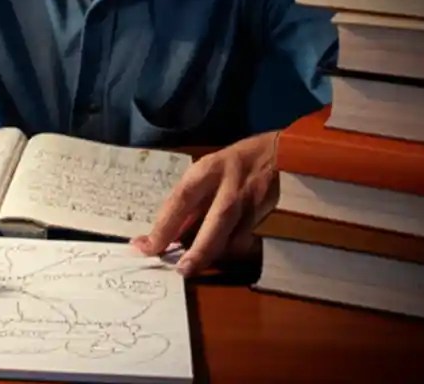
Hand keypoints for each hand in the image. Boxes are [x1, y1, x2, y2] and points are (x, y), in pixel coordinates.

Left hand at [132, 130, 280, 275]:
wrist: (275, 154)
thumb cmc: (230, 165)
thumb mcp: (204, 173)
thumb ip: (188, 203)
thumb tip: (169, 235)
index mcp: (207, 171)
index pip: (181, 200)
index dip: (164, 226)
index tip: (148, 246)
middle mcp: (230, 186)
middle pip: (216, 221)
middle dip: (199, 249)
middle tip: (181, 270)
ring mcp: (252, 202)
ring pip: (234, 235)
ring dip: (212, 254)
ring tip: (193, 266)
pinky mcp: (267, 215)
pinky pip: (246, 239)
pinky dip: (230, 249)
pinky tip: (218, 253)